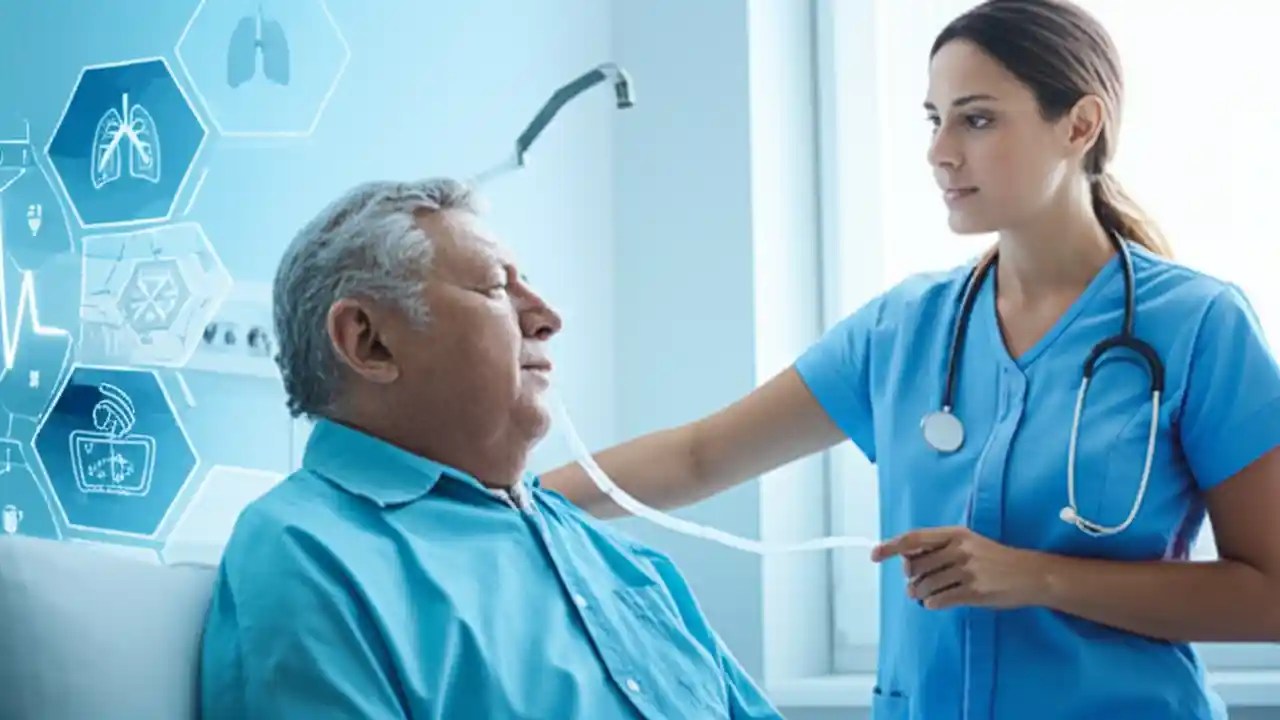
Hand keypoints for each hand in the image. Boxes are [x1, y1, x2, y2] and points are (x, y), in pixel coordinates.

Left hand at [871, 526, 1046, 609]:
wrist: (1031, 575)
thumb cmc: (995, 559)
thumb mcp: (968, 544)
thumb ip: (939, 548)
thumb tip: (906, 561)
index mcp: (955, 534)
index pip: (914, 538)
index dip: (891, 546)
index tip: (874, 554)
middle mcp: (959, 550)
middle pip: (915, 566)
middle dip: (910, 578)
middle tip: (914, 584)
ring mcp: (967, 571)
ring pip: (925, 585)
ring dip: (919, 593)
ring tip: (924, 595)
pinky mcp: (974, 592)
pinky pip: (939, 600)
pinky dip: (932, 603)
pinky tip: (936, 602)